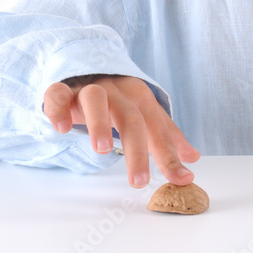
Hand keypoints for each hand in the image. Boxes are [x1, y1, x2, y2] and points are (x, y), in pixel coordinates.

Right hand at [43, 74, 199, 188]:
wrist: (86, 71)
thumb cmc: (118, 101)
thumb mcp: (144, 116)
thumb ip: (166, 137)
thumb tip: (193, 159)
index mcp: (140, 98)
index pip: (158, 128)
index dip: (169, 154)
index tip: (181, 179)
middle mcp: (117, 91)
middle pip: (131, 117)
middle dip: (137, 150)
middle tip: (139, 181)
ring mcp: (89, 87)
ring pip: (96, 99)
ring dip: (100, 123)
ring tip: (103, 150)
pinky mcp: (63, 89)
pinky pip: (58, 94)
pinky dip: (59, 109)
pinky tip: (62, 128)